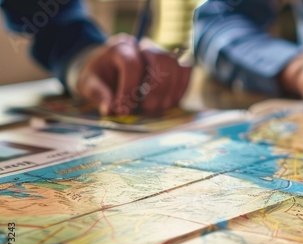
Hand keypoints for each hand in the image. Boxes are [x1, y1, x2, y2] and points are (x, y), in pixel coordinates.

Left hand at [76, 34, 190, 115]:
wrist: (107, 67)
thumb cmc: (99, 75)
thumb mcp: (88, 82)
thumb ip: (98, 93)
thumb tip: (110, 109)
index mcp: (120, 47)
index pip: (132, 63)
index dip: (129, 88)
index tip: (123, 109)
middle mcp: (143, 44)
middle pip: (159, 59)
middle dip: (155, 88)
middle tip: (147, 110)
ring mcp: (160, 50)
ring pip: (176, 64)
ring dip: (170, 90)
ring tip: (158, 109)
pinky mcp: (172, 60)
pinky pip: (185, 71)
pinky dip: (180, 88)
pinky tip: (170, 103)